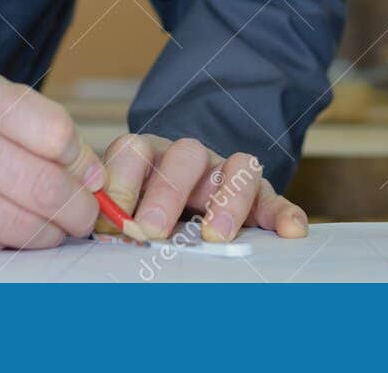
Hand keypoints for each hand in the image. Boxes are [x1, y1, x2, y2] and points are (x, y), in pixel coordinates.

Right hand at [0, 66, 103, 251]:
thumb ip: (27, 123)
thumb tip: (92, 172)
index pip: (58, 134)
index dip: (83, 164)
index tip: (88, 178)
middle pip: (47, 187)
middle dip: (78, 211)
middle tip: (81, 218)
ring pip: (21, 227)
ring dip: (47, 236)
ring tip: (47, 230)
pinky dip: (3, 249)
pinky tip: (0, 236)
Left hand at [98, 133, 308, 241]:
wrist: (188, 200)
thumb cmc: (146, 213)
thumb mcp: (124, 210)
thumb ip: (112, 217)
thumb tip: (97, 229)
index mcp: (150, 157)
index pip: (133, 151)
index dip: (120, 180)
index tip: (110, 218)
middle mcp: (190, 160)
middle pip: (186, 156)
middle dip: (167, 192)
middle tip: (152, 228)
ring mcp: (227, 175)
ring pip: (238, 167)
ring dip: (227, 200)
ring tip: (215, 236)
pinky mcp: (260, 196)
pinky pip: (275, 198)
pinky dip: (284, 214)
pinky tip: (290, 232)